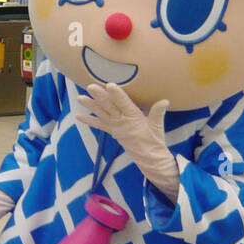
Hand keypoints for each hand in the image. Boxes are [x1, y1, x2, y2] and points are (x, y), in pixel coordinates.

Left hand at [77, 83, 179, 200]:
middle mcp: (122, 122)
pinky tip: (78, 116)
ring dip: (90, 106)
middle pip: (110, 107)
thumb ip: (158, 112)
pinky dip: (89, 120)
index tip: (110, 85)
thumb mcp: (158, 126)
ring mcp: (115, 127)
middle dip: (100, 97)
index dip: (117, 95)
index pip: (124, 104)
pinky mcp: (113, 132)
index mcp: (134, 118)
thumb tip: (165, 101)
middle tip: (91, 87)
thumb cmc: (154, 140)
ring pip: (101, 114)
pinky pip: (99, 126)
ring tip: (80, 98)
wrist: (149, 158)